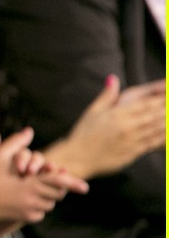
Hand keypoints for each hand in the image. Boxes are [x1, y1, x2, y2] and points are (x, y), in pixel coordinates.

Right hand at [0, 128, 88, 237]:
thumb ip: (15, 143)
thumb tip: (29, 131)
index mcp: (29, 183)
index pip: (57, 181)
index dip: (72, 182)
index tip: (86, 187)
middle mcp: (33, 198)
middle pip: (57, 193)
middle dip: (57, 186)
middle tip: (51, 178)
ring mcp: (30, 210)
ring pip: (50, 203)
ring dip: (48, 195)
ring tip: (37, 186)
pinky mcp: (25, 217)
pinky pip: (41, 211)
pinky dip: (39, 204)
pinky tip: (27, 198)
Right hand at [46, 76, 164, 178]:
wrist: (77, 158)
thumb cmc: (82, 133)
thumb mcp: (92, 111)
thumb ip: (106, 95)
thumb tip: (113, 79)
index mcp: (118, 114)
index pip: (146, 103)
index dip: (161, 98)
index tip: (168, 94)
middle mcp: (128, 127)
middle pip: (156, 115)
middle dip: (167, 108)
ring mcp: (133, 141)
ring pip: (158, 129)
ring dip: (168, 122)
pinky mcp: (134, 153)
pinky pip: (154, 143)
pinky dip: (164, 137)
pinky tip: (168, 132)